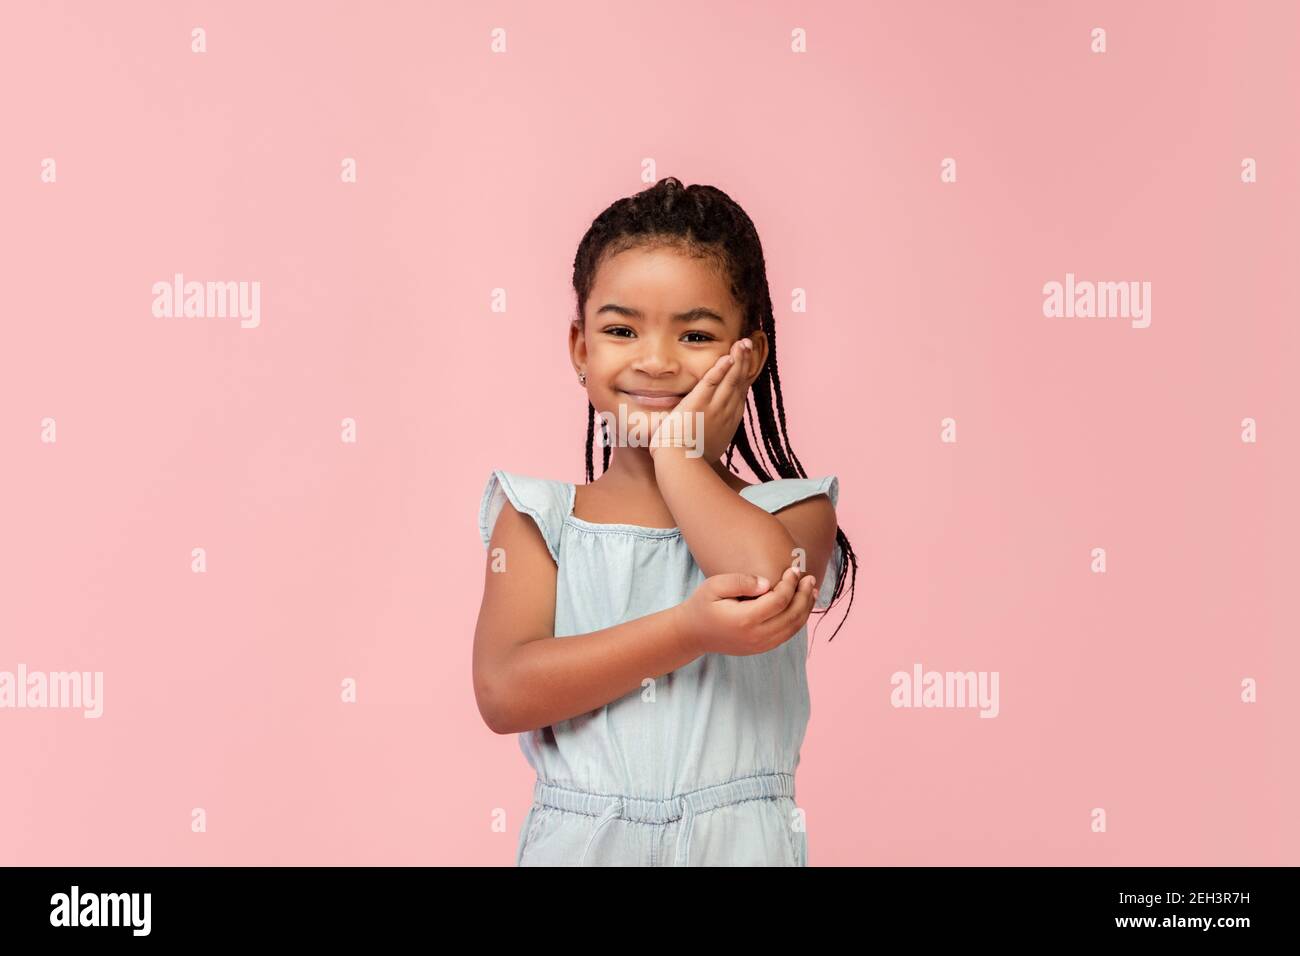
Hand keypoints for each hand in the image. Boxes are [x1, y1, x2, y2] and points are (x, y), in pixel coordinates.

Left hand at [649, 336, 756, 462]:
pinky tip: (728, 356)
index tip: (746, 366)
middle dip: (744, 363)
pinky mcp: (698, 404)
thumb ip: (712, 438)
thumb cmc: (690, 463)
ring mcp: (714, 408)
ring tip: (743, 343)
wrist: (681, 466)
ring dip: (738, 360)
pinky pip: (712, 382)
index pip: (739, 396)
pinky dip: (721, 368)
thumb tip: (710, 438)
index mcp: (729, 424)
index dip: (743, 379)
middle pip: (739, 384)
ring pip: (730, 379)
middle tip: (748, 345)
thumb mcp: (709, 450)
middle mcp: (727, 414)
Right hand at [671, 567, 817, 657]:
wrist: (693, 634)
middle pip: (792, 615)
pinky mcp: (762, 648)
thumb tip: (767, 582)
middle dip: (804, 595)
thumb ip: (740, 582)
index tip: (793, 569)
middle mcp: (756, 636)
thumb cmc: (703, 605)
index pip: (779, 600)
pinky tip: (801, 605)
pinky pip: (787, 634)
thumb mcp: (714, 586)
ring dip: (805, 608)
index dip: (790, 584)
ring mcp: (760, 645)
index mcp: (745, 619)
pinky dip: (798, 619)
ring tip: (811, 590)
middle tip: (809, 578)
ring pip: (793, 628)